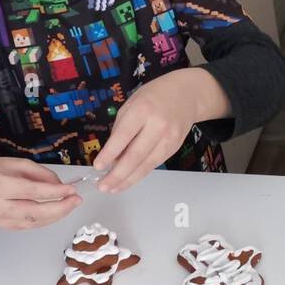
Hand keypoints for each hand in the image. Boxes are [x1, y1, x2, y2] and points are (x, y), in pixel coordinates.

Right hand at [0, 157, 81, 229]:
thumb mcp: (15, 163)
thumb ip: (39, 173)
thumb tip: (60, 185)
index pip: (32, 192)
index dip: (55, 192)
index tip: (72, 190)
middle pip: (36, 212)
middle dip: (61, 208)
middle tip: (76, 200)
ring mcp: (1, 220)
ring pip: (36, 222)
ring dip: (57, 215)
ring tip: (70, 204)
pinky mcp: (5, 227)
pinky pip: (32, 225)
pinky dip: (47, 219)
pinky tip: (56, 211)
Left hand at [95, 69, 228, 193]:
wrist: (186, 95)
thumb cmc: (154, 97)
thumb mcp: (132, 104)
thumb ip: (121, 128)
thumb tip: (112, 156)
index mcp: (142, 110)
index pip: (123, 136)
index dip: (110, 154)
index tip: (98, 166)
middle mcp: (157, 126)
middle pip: (135, 156)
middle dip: (118, 174)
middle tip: (103, 186)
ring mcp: (168, 139)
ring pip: (145, 165)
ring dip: (128, 180)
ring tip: (112, 189)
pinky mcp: (173, 149)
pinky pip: (153, 164)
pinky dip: (139, 174)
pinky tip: (128, 180)